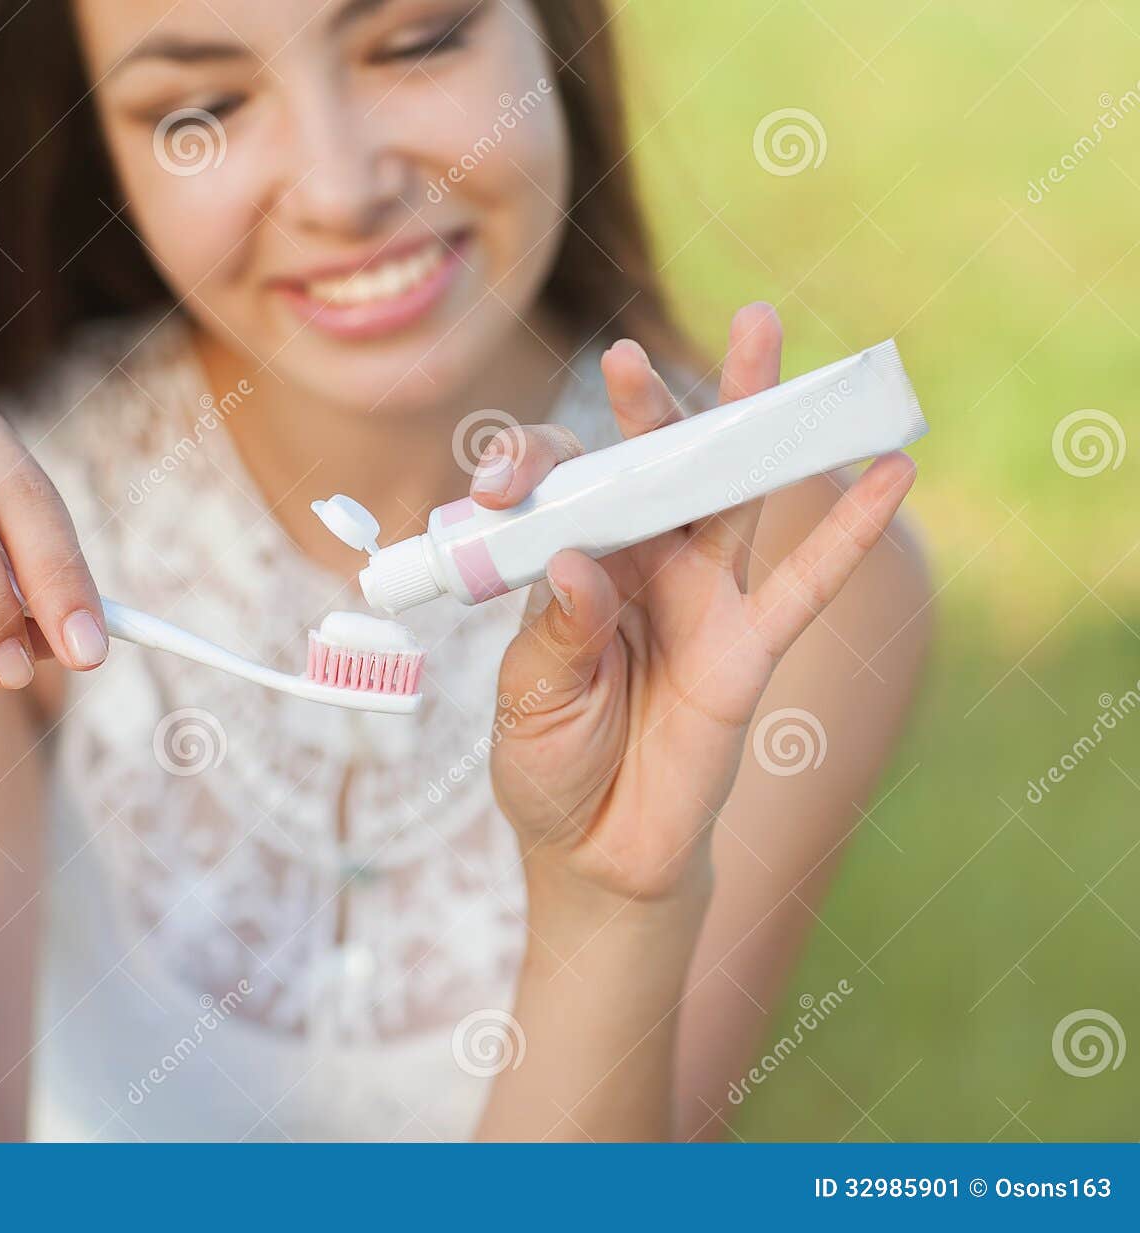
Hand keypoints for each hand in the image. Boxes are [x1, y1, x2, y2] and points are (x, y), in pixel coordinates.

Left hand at [483, 304, 916, 901]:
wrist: (599, 849)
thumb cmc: (550, 764)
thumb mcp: (530, 701)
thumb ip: (559, 635)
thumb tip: (582, 564)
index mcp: (572, 565)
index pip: (560, 489)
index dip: (532, 471)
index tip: (500, 485)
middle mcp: (639, 565)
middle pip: (651, 468)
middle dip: (648, 407)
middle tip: (630, 353)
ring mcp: (699, 598)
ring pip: (730, 493)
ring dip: (747, 418)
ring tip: (760, 331)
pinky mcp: (750, 645)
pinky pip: (808, 582)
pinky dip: (853, 530)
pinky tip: (892, 471)